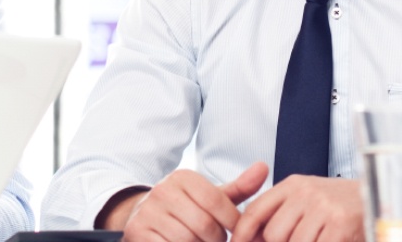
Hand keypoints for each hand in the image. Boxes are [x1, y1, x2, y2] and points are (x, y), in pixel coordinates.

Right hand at [121, 163, 267, 241]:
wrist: (144, 216)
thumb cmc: (187, 208)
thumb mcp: (212, 196)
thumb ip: (240, 187)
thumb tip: (264, 167)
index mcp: (184, 177)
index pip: (217, 202)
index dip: (231, 221)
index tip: (237, 231)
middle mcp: (163, 191)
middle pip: (204, 225)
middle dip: (216, 239)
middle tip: (217, 241)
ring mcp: (148, 212)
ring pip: (187, 240)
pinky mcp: (137, 232)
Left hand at [234, 175, 363, 241]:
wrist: (379, 196)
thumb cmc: (337, 204)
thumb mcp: (306, 199)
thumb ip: (280, 214)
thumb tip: (249, 238)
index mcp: (293, 185)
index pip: (255, 211)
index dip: (242, 233)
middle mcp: (306, 192)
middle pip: (273, 234)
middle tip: (301, 238)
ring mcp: (324, 208)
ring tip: (319, 236)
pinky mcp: (340, 224)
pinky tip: (330, 239)